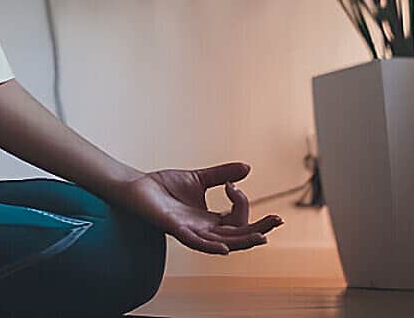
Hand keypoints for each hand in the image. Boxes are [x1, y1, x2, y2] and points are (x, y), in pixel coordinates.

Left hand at [111, 162, 282, 254]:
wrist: (136, 186)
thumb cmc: (164, 187)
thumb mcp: (198, 179)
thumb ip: (222, 174)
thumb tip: (247, 168)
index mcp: (209, 220)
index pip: (238, 221)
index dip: (242, 204)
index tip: (230, 184)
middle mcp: (203, 229)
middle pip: (237, 235)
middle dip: (259, 230)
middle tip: (277, 221)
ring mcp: (190, 231)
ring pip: (222, 242)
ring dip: (243, 241)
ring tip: (262, 237)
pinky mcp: (175, 228)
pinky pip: (196, 242)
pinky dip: (211, 245)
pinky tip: (226, 246)